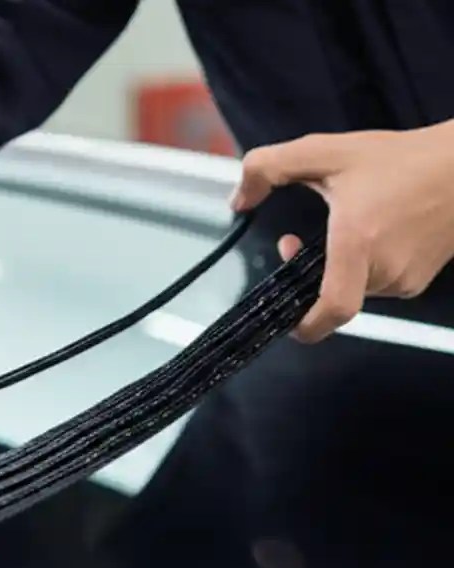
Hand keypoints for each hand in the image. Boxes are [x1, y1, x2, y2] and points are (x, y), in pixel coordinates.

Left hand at [231, 121, 453, 342]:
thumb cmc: (400, 158)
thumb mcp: (325, 151)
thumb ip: (268, 168)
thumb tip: (236, 201)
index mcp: (359, 243)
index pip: (334, 308)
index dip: (306, 326)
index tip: (285, 323)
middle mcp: (385, 269)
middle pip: (330, 294)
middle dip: (303, 274)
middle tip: (291, 242)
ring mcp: (407, 278)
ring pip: (352, 288)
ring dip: (332, 267)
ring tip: (334, 229)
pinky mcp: (421, 279)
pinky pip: (376, 283)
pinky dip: (360, 266)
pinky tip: (366, 233)